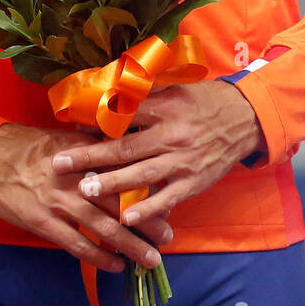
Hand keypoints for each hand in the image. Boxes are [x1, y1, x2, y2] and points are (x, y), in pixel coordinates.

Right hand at [0, 122, 173, 273]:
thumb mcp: (66, 137)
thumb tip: (125, 148)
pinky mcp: (44, 222)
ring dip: (131, 244)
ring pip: (103, 226)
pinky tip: (116, 266)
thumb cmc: (30, 146)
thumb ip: (94, 145)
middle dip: (147, 219)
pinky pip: (77, 244)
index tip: (168, 197)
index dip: (147, 185)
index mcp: (84, 152)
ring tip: (152, 257)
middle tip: (169, 234)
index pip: (123, 169)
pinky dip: (99, 257)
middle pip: (120, 200)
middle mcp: (76, 176)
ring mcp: (60, 201)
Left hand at [50, 80, 264, 224]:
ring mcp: (182, 160)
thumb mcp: (175, 87)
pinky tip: (127, 218)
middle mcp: (170, 134)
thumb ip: (144, 92)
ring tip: (84, 190)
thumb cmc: (202, 101)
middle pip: (124, 146)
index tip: (69, 127)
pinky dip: (147, 209)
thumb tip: (106, 87)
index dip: (95, 121)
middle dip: (90, 156)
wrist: (244, 119)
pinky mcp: (193, 182)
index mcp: (164, 107)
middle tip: (60, 163)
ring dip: (111, 184)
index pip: (123, 114)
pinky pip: (167, 198)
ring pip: (141, 174)